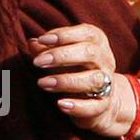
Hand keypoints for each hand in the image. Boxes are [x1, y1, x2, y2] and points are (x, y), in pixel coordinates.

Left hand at [29, 23, 131, 137]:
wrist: (98, 100)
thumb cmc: (74, 70)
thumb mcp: (59, 57)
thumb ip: (46, 50)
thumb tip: (32, 42)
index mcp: (97, 44)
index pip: (88, 33)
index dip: (64, 34)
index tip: (42, 40)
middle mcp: (105, 62)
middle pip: (90, 53)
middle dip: (61, 56)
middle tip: (38, 62)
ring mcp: (107, 84)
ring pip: (93, 79)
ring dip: (65, 81)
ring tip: (42, 83)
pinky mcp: (103, 105)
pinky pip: (95, 106)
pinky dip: (78, 106)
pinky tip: (60, 104)